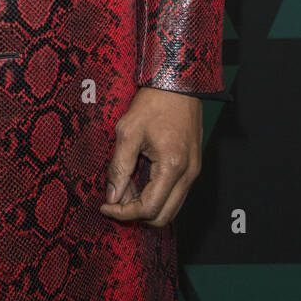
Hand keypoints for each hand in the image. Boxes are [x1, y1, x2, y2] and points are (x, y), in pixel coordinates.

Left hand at [100, 87, 201, 226]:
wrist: (177, 83)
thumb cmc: (154, 103)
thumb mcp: (128, 132)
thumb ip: (119, 167)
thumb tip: (112, 196)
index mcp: (172, 167)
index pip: (149, 208)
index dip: (124, 213)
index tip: (106, 206)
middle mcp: (188, 174)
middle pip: (163, 216)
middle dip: (136, 214)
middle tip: (115, 199)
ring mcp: (193, 171)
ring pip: (171, 207)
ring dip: (147, 204)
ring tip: (125, 186)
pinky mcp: (193, 165)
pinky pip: (176, 192)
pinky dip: (157, 194)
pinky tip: (139, 178)